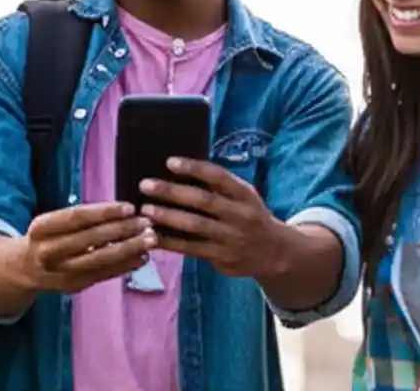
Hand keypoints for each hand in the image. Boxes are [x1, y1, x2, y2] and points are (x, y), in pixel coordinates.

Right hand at [15, 201, 156, 293]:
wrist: (25, 269)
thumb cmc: (49, 236)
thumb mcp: (55, 221)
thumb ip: (83, 217)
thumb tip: (125, 210)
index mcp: (41, 228)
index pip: (76, 217)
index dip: (104, 212)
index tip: (130, 207)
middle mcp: (47, 252)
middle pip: (90, 240)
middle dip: (122, 230)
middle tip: (148, 223)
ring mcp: (60, 273)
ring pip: (99, 260)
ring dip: (128, 250)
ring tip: (151, 240)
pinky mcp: (73, 286)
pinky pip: (103, 275)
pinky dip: (125, 266)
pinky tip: (143, 257)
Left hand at [138, 157, 285, 277]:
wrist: (274, 251)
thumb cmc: (250, 216)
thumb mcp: (244, 196)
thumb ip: (219, 186)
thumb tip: (180, 171)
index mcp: (243, 193)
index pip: (218, 176)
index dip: (194, 168)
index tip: (169, 162)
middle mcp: (239, 214)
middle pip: (203, 200)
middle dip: (172, 192)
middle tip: (145, 185)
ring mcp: (231, 237)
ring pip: (195, 225)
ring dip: (168, 217)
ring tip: (145, 210)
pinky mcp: (222, 257)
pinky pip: (192, 248)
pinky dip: (170, 242)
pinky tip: (152, 236)